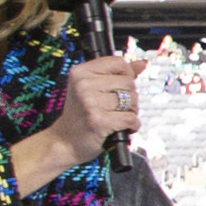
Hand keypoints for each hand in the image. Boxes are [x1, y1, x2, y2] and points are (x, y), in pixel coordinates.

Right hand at [20, 52, 146, 180]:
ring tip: (116, 117)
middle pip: (128, 82)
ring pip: (132, 100)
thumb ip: (118, 74)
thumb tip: (142, 63)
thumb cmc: (81, 115)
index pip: (119, 63)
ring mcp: (90, 103)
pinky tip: (121, 128)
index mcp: (80, 72)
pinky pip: (130, 118)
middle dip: (129, 96)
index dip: (126, 75)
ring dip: (130, 111)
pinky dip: (132, 125)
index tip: (119, 88)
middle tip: (115, 108)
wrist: (64, 142)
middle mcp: (83, 85)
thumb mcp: (93, 89)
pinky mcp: (98, 121)